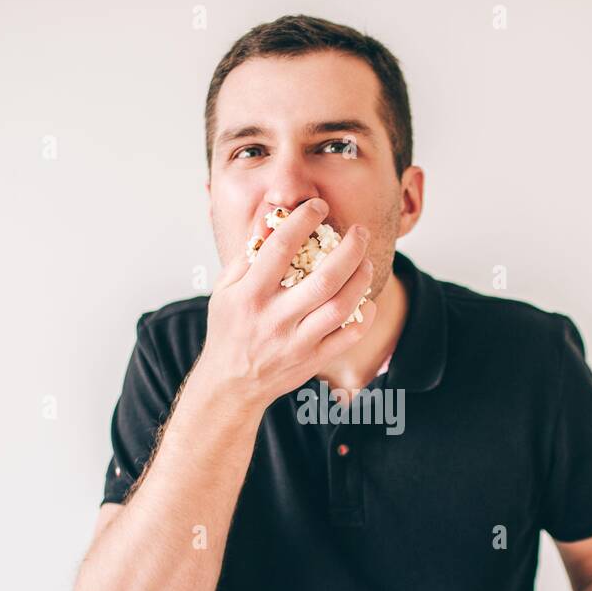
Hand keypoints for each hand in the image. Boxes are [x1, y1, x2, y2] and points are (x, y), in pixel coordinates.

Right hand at [195, 198, 376, 409]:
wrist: (231, 384)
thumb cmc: (229, 328)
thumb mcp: (225, 288)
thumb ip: (248, 252)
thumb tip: (271, 215)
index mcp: (250, 295)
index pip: (281, 248)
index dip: (303, 221)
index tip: (318, 206)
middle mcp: (274, 318)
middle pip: (323, 279)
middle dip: (349, 250)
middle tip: (360, 232)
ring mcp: (296, 342)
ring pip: (340, 307)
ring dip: (360, 280)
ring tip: (365, 261)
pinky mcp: (312, 360)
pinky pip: (348, 337)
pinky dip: (363, 317)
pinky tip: (366, 300)